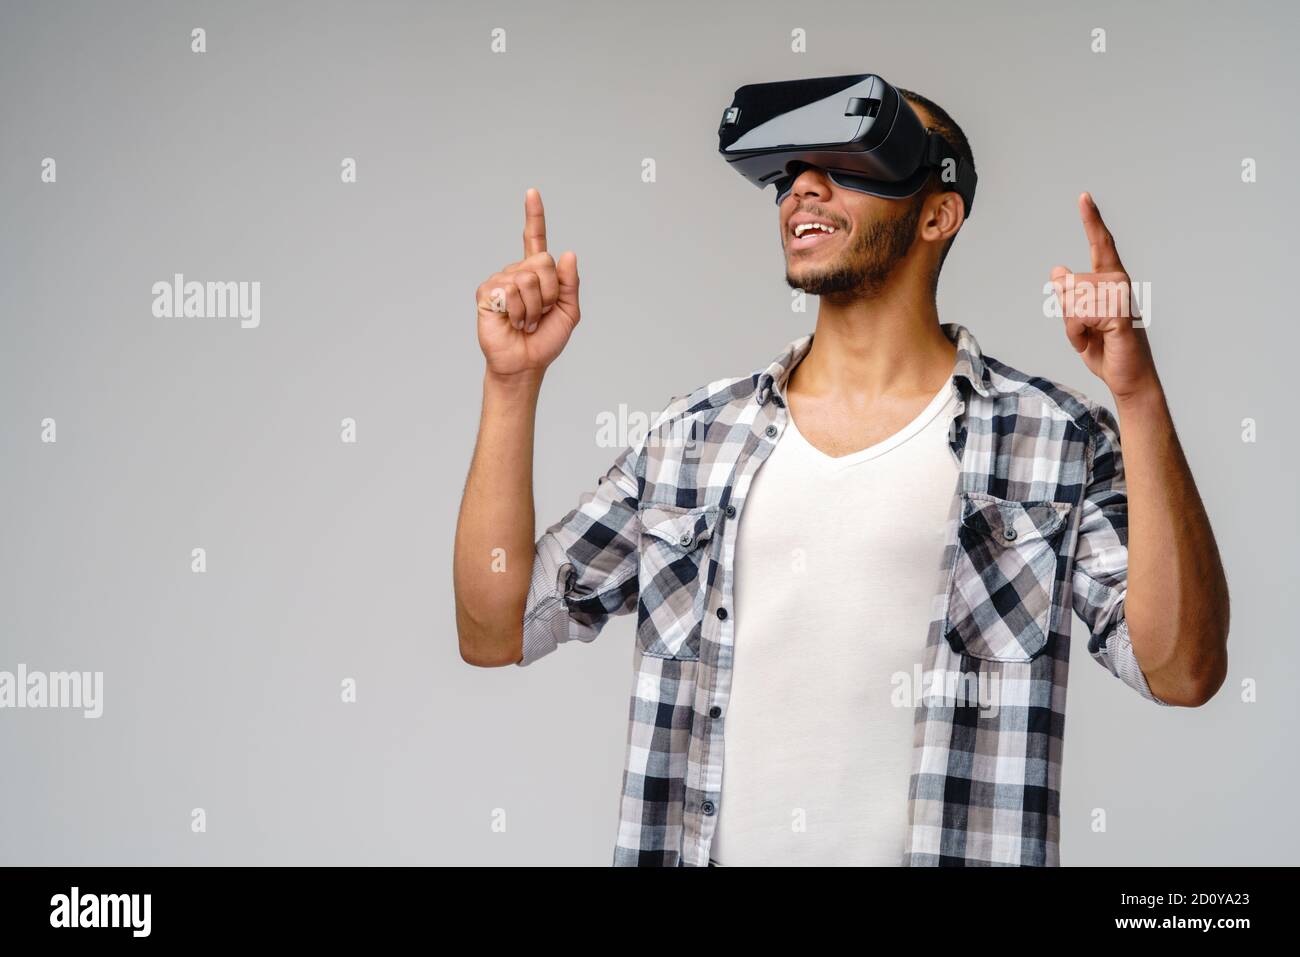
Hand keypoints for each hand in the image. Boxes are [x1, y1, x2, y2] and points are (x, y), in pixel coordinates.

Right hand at [475, 188, 581, 379]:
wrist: (525, 363)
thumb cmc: (545, 340)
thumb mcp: (569, 312)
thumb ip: (570, 283)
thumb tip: (568, 253)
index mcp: (536, 274)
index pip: (534, 240)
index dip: (534, 216)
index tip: (532, 193)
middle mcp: (517, 272)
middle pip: (544, 263)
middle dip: (550, 292)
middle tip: (541, 313)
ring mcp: (500, 281)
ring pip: (528, 279)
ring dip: (534, 307)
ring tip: (526, 321)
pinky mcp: (487, 293)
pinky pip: (511, 292)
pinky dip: (519, 312)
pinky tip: (512, 322)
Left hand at [1049, 192, 1159, 402]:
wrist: (1127, 380)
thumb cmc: (1106, 351)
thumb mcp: (1077, 323)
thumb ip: (1069, 297)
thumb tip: (1058, 269)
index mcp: (1109, 285)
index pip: (1101, 246)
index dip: (1092, 222)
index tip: (1084, 197)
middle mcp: (1119, 287)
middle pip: (1074, 282)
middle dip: (1068, 311)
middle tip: (1084, 331)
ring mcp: (1121, 301)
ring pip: (1075, 298)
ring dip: (1072, 326)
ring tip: (1090, 337)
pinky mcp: (1120, 319)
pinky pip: (1085, 314)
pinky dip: (1078, 332)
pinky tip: (1092, 341)